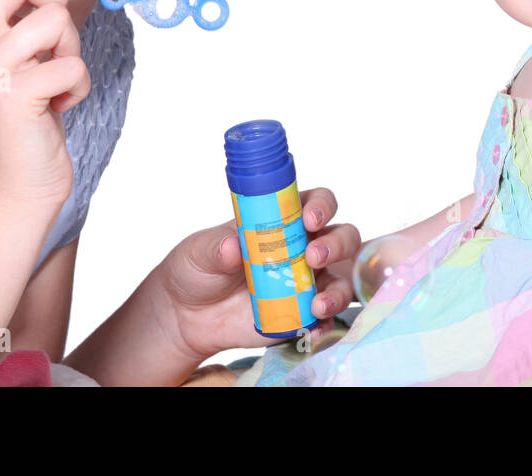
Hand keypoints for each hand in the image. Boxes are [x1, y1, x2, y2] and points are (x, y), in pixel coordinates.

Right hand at [0, 0, 86, 207]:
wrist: (19, 184)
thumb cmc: (34, 114)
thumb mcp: (27, 54)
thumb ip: (30, 12)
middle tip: (57, 38)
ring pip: (54, 18)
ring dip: (73, 49)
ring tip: (57, 79)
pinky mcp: (12, 95)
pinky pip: (72, 66)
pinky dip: (80, 86)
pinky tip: (59, 106)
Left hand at [152, 187, 361, 360]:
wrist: (187, 317)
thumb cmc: (198, 270)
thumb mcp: (200, 251)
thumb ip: (216, 247)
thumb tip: (232, 246)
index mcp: (284, 221)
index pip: (318, 202)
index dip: (322, 205)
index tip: (309, 218)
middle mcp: (304, 248)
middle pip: (344, 237)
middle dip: (336, 245)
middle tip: (313, 257)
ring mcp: (308, 283)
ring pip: (344, 280)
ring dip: (338, 290)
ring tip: (317, 304)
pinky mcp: (303, 315)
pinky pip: (327, 320)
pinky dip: (326, 325)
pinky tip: (313, 330)